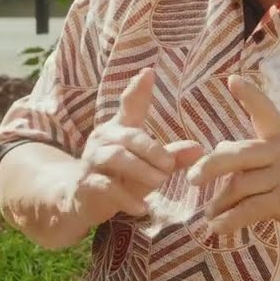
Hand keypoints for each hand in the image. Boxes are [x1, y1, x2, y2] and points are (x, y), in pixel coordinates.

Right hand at [67, 68, 203, 227]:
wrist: (79, 201)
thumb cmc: (119, 177)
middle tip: (171, 164)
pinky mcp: (86, 184)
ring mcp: (92, 161)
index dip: (137, 89)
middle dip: (152, 149)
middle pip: (129, 136)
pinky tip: (142, 207)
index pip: (128, 105)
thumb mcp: (146, 166)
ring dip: (141, 170)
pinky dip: (126, 198)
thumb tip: (199, 149)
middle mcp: (104, 139)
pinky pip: (106, 187)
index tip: (148, 73)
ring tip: (160, 182)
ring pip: (116, 158)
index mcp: (120, 129)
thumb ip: (171, 157)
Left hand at [187, 75, 279, 248]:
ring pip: (240, 186)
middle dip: (211, 166)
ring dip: (220, 203)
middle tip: (192, 179)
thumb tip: (218, 147)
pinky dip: (230, 220)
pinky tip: (218, 227)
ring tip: (209, 215)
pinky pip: (249, 209)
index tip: (233, 80)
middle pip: (238, 153)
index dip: (251, 95)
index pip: (266, 111)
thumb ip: (252, 156)